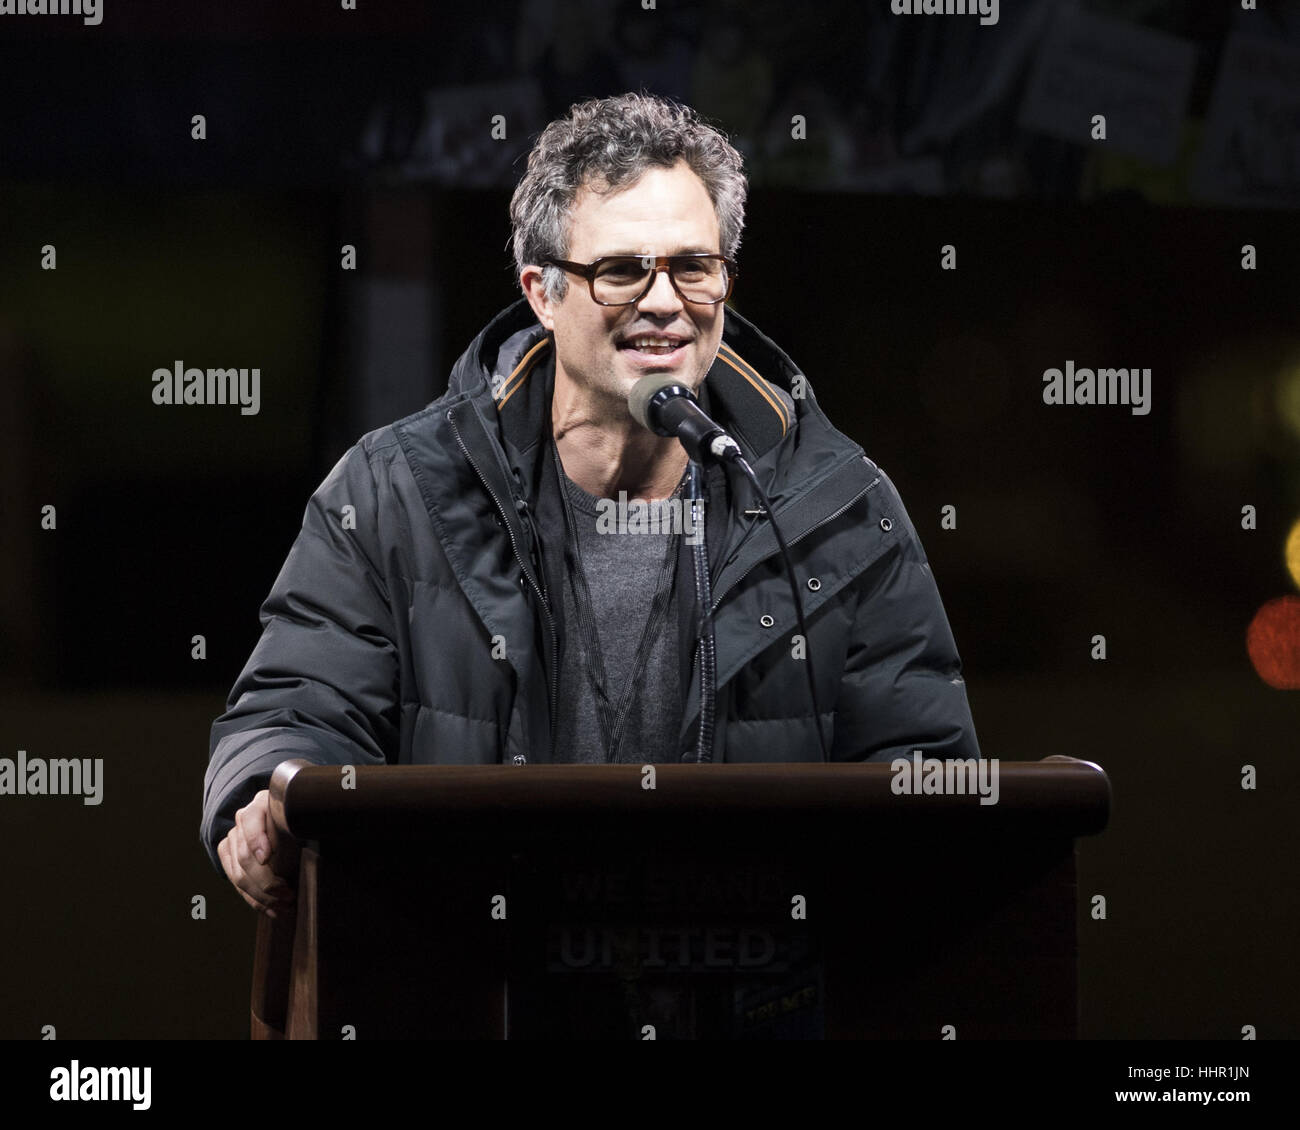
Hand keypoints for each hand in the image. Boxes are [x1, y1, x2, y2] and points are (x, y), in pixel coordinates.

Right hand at [217, 789, 294, 917]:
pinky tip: (272, 910)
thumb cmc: (299, 819)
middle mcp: (242, 818)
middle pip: (246, 857)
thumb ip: (299, 828)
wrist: (284, 816)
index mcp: (261, 803)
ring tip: (284, 906)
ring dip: (262, 896)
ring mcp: (232, 837)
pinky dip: (254, 899)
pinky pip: (236, 882)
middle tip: (288, 895)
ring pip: (239, 875)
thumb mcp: (303, 819)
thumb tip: (301, 846)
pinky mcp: (227, 853)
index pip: (251, 822)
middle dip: (267, 881)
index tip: (266, 858)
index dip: (256, 841)